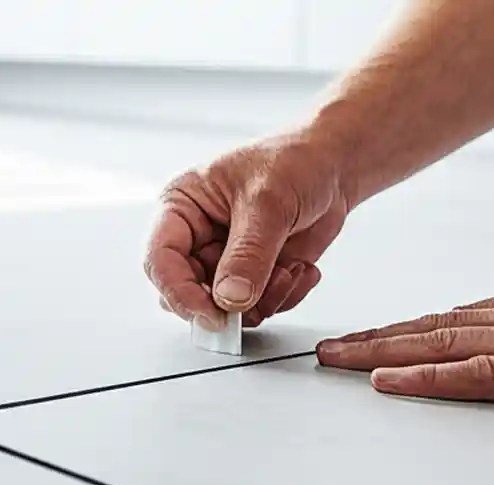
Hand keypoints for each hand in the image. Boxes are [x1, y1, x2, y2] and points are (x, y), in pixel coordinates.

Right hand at [144, 133, 351, 329]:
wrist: (333, 168)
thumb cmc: (293, 162)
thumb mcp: (268, 202)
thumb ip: (248, 254)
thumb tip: (230, 297)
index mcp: (182, 208)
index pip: (161, 260)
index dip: (180, 292)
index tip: (211, 314)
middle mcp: (197, 238)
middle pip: (187, 292)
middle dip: (224, 304)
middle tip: (254, 304)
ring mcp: (225, 260)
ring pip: (224, 307)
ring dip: (262, 301)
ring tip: (290, 272)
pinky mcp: (253, 276)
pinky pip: (256, 307)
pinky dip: (283, 298)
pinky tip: (300, 268)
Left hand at [316, 265, 493, 409]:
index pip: (453, 316)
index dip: (405, 327)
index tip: (372, 335)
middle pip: (428, 326)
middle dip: (374, 338)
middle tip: (329, 347)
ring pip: (433, 344)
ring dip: (377, 353)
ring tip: (334, 360)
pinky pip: (468, 375)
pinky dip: (420, 376)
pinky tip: (384, 381)